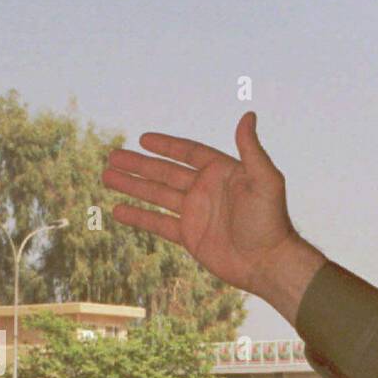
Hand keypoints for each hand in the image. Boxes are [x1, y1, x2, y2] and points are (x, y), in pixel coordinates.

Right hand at [105, 112, 301, 298]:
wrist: (268, 263)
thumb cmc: (270, 221)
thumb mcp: (265, 181)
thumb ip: (251, 149)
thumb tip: (248, 115)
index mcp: (221, 172)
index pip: (188, 153)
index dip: (166, 146)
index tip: (143, 139)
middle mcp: (206, 190)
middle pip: (165, 172)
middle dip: (139, 165)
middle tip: (112, 156)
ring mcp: (196, 213)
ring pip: (157, 195)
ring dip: (133, 186)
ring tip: (106, 176)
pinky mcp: (190, 237)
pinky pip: (159, 224)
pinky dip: (139, 217)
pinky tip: (118, 210)